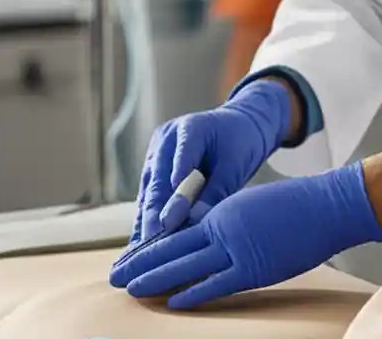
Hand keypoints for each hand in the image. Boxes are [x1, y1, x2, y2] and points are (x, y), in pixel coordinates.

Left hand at [110, 162, 381, 308]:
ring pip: (186, 265)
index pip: (178, 233)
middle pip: (172, 248)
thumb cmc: (296, 207)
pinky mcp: (253, 267)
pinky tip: (173, 302)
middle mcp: (221, 228)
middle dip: (141, 264)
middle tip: (114, 276)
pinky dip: (193, 293)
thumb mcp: (252, 208)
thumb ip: (228, 223)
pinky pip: (217, 283)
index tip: (131, 258)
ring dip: (155, 278)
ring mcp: (236, 248)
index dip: (151, 247)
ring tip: (130, 289)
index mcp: (221, 214)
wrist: (324, 205)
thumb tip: (210, 236)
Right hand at [125, 80, 291, 248]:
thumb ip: (216, 190)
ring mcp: (155, 154)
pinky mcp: (153, 170)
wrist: (236, 126)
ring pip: (148, 193)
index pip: (182, 159)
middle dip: (154, 216)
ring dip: (145, 222)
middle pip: (158, 181)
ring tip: (141, 255)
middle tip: (152, 246)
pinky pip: (149, 198)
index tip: (168, 222)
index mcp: (190, 128)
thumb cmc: (240, 143)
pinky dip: (147, 221)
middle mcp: (165, 139)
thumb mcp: (235, 164)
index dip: (175, 192)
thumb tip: (196, 221)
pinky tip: (141, 247)